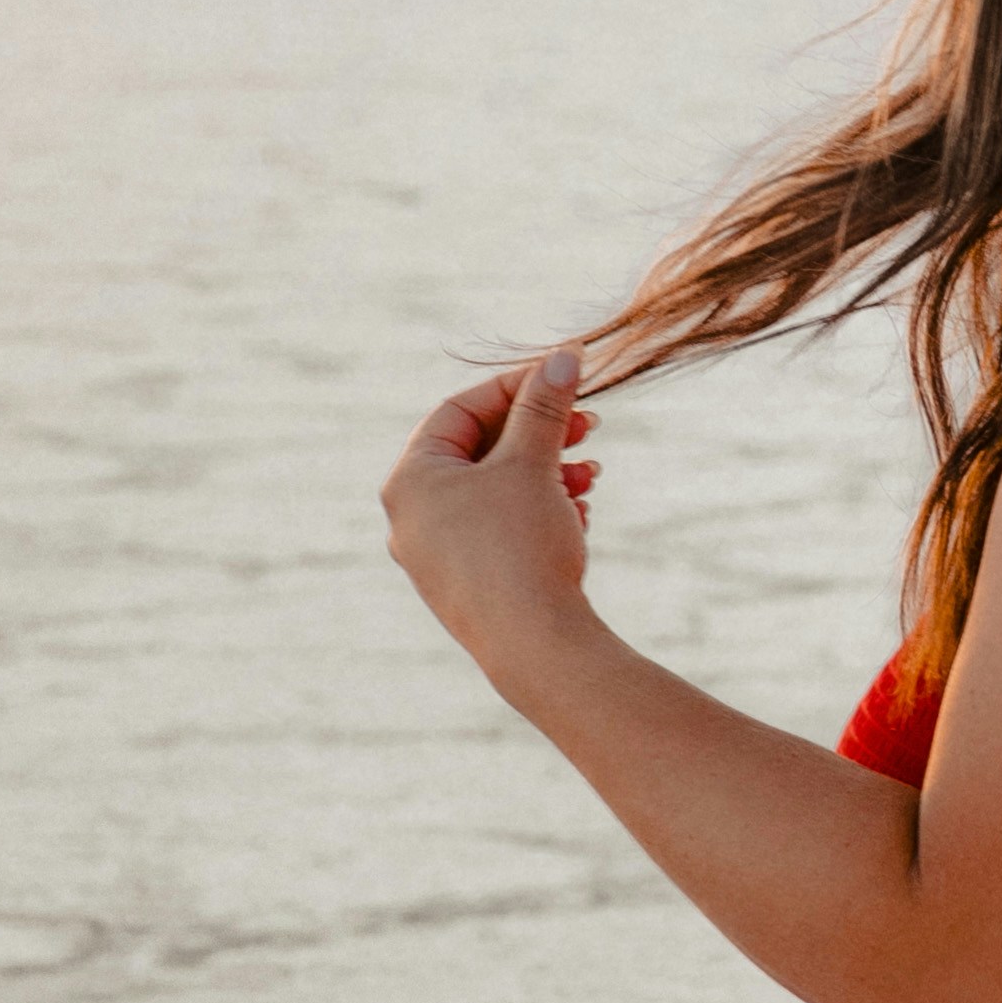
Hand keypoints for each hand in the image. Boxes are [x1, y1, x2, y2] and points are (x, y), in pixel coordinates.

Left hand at [387, 341, 601, 678]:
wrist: (534, 646)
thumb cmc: (521, 546)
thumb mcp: (532, 463)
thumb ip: (544, 406)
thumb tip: (564, 356)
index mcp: (410, 481)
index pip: (459, 411)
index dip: (516, 388)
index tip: (565, 378)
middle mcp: (412, 518)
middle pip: (479, 452)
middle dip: (539, 435)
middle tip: (589, 424)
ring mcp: (437, 556)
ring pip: (496, 493)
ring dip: (547, 474)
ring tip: (591, 477)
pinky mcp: (468, 586)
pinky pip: (502, 531)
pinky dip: (539, 513)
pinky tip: (579, 515)